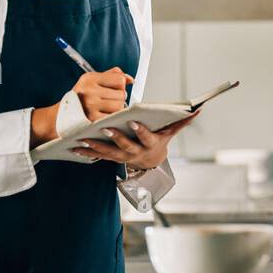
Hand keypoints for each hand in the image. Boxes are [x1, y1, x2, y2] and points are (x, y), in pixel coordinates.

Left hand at [72, 110, 200, 169]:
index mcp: (148, 144)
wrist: (150, 162)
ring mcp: (121, 157)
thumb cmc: (159, 141)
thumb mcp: (170, 132)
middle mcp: (135, 153)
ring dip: (95, 146)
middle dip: (115, 137)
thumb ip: (181, 121)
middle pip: (124, 146)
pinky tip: (75, 147)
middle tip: (106, 128)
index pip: (145, 137)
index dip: (140, 131)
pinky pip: (97, 155)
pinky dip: (86, 152)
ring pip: (108, 152)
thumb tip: (197, 110)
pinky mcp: (111, 158)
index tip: (133, 122)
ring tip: (83, 139)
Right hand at [73, 66, 134, 120]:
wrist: (64, 114)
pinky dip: (111, 117)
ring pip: (119, 106)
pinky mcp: (92, 119)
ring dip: (116, 108)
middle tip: (109, 100)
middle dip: (119, 98)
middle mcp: (89, 91)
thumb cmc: (83, 96)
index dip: (120, 84)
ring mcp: (90, 105)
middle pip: (121, 94)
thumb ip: (113, 76)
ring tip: (107, 107)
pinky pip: (113, 117)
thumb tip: (131, 80)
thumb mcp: (94, 80)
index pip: (120, 79)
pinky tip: (104, 115)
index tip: (113, 88)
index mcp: (90, 78)